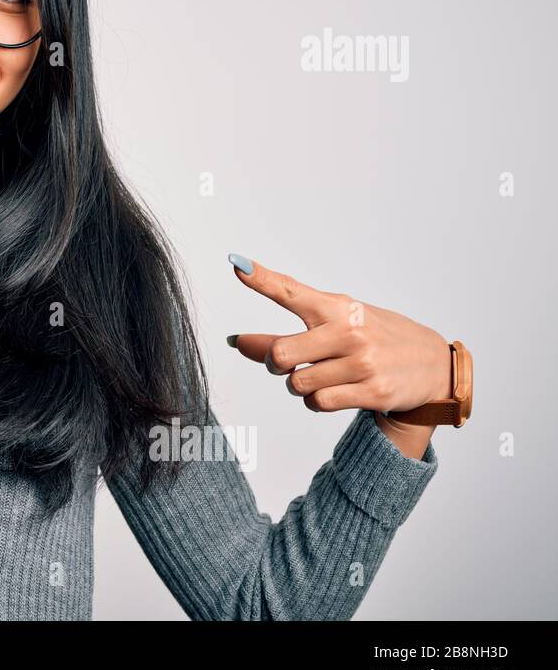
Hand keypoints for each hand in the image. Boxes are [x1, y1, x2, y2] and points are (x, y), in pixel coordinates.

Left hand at [224, 253, 451, 417]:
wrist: (433, 365)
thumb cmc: (373, 340)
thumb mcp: (335, 326)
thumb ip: (285, 335)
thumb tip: (237, 343)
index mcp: (338, 308)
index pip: (290, 291)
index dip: (261, 279)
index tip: (239, 266)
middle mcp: (349, 331)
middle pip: (281, 355)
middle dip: (275, 364)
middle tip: (288, 362)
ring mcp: (363, 362)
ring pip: (297, 384)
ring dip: (300, 386)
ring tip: (324, 376)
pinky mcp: (373, 392)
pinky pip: (318, 403)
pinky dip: (317, 402)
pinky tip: (336, 390)